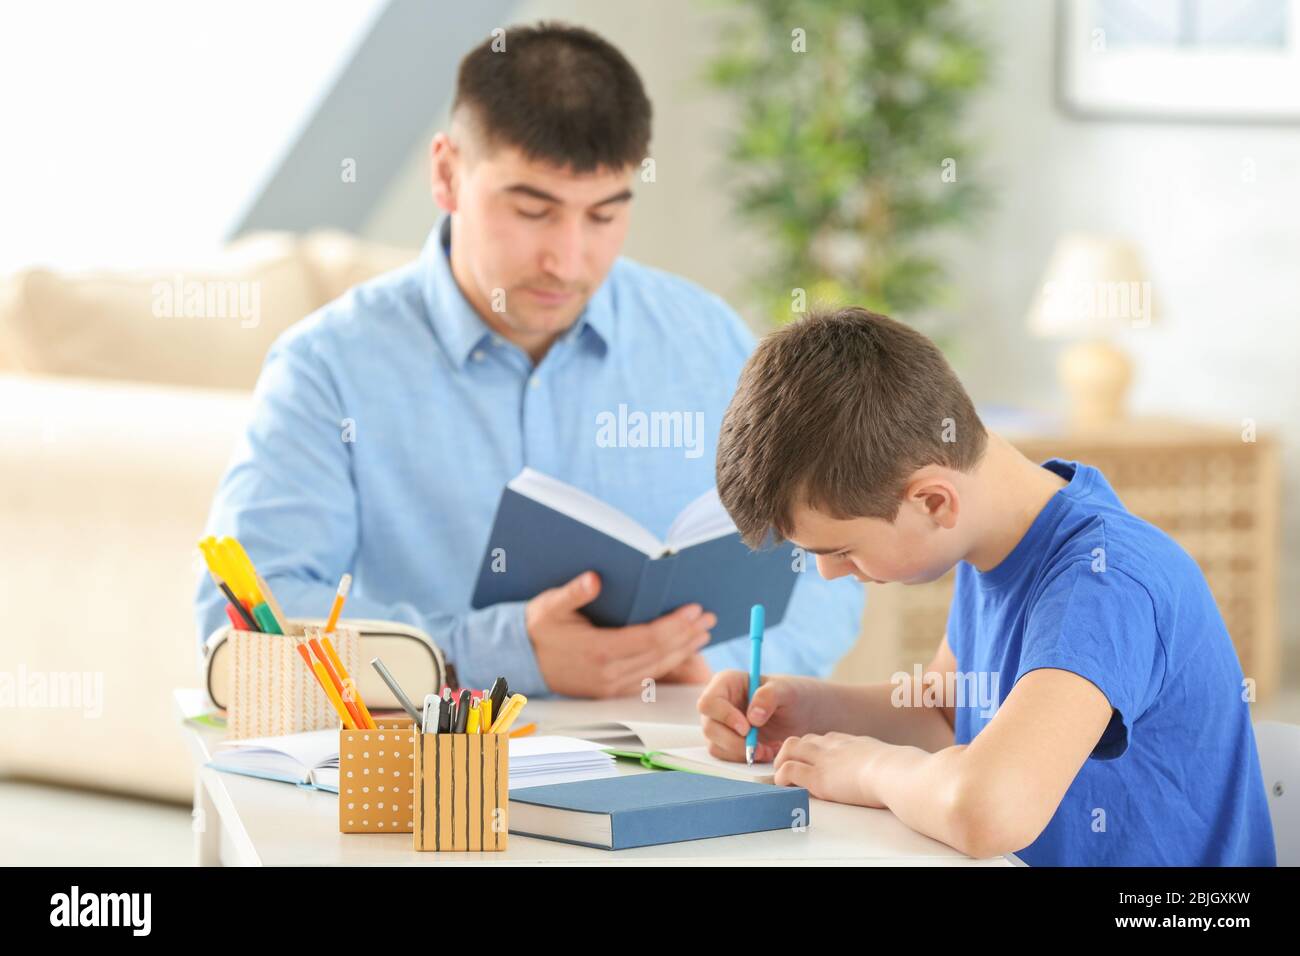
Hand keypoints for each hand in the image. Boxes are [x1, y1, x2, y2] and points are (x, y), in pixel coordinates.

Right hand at [526, 571, 716, 698]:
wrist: (522, 660)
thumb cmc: (539, 629)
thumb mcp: (550, 606)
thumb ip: (574, 593)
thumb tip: (594, 579)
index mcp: (598, 650)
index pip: (649, 638)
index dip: (675, 625)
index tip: (694, 610)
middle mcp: (608, 673)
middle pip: (660, 654)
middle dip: (687, 635)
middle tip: (707, 618)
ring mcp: (611, 685)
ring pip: (658, 668)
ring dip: (684, 650)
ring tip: (702, 632)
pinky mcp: (611, 691)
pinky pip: (648, 678)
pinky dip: (670, 663)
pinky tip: (682, 651)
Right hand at [696, 670, 826, 763]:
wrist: (800, 714)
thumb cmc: (792, 695)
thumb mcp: (787, 691)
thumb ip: (769, 697)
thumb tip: (752, 717)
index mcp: (726, 683)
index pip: (709, 702)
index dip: (724, 716)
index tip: (747, 728)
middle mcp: (718, 704)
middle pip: (709, 727)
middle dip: (735, 742)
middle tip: (761, 748)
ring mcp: (720, 725)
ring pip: (715, 746)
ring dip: (742, 753)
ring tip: (770, 750)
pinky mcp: (726, 743)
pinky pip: (726, 757)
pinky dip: (746, 759)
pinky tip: (767, 752)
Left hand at [773, 732, 890, 806]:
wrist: (898, 773)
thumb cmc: (903, 770)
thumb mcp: (891, 759)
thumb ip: (884, 763)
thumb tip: (897, 771)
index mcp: (851, 742)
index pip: (824, 739)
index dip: (813, 749)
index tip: (811, 760)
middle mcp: (834, 746)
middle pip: (802, 739)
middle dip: (791, 751)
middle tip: (787, 766)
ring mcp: (824, 760)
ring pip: (789, 748)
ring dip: (781, 761)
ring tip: (780, 777)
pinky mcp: (819, 777)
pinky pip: (789, 771)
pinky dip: (781, 778)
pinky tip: (783, 787)